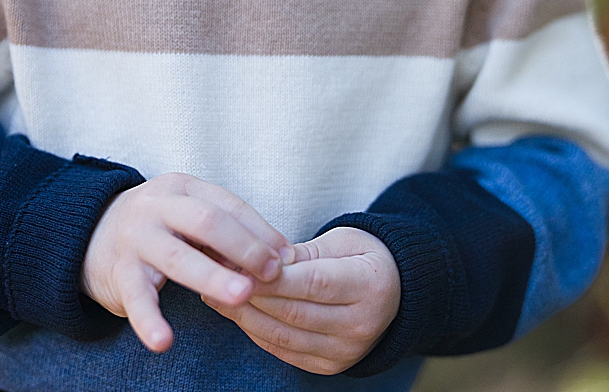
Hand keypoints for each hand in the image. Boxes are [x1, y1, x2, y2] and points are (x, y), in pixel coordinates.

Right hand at [83, 174, 290, 352]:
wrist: (88, 235)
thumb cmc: (160, 227)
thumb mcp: (190, 216)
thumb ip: (230, 232)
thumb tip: (283, 257)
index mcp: (185, 189)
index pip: (230, 205)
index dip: (261, 231)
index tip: (289, 256)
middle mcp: (159, 208)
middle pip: (208, 222)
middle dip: (245, 247)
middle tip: (273, 273)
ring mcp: (136, 240)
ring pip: (178, 258)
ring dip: (214, 278)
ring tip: (242, 297)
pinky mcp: (119, 274)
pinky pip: (136, 300)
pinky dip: (150, 322)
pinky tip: (165, 341)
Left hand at [205, 227, 400, 374]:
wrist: (394, 293)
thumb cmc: (363, 258)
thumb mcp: (342, 241)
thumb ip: (302, 254)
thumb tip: (258, 263)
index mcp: (370, 286)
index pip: (314, 283)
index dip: (272, 278)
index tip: (236, 264)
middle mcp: (361, 324)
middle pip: (293, 313)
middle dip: (249, 295)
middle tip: (214, 275)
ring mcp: (345, 351)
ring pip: (281, 335)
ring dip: (243, 315)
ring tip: (216, 292)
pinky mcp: (328, 367)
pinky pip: (281, 350)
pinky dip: (255, 330)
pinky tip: (237, 311)